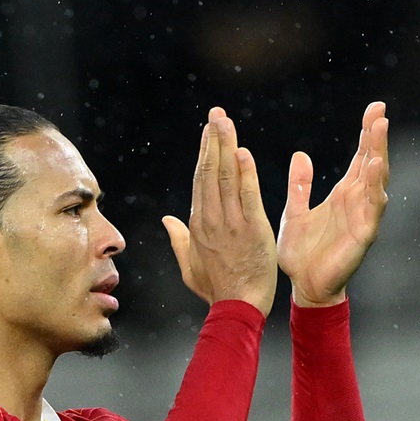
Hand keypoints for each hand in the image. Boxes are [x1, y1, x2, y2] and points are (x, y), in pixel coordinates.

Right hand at [162, 107, 279, 311]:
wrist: (238, 307)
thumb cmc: (216, 289)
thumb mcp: (190, 266)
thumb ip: (179, 239)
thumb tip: (167, 220)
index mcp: (198, 225)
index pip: (200, 180)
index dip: (205, 152)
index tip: (208, 131)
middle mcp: (211, 219)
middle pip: (209, 171)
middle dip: (213, 139)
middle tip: (216, 113)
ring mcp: (230, 224)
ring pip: (225, 177)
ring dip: (225, 146)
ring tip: (225, 121)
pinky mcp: (252, 229)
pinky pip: (247, 196)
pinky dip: (244, 173)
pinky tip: (241, 152)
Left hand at [278, 101, 390, 307]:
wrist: (304, 286)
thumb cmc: (302, 254)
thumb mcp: (294, 212)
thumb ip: (299, 185)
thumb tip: (300, 155)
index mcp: (343, 194)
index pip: (359, 157)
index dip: (367, 133)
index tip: (374, 108)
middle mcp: (357, 201)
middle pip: (372, 162)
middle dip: (377, 137)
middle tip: (380, 111)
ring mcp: (363, 217)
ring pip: (376, 181)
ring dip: (379, 156)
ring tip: (379, 131)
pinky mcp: (363, 234)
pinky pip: (373, 208)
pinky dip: (375, 188)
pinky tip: (374, 168)